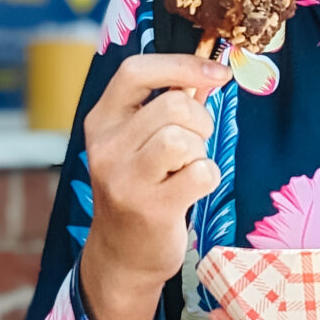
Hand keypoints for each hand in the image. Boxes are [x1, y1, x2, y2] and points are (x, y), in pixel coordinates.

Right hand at [78, 52, 229, 319]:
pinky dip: (208, 176)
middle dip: (199, 120)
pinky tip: (192, 189)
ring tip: (188, 166)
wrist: (122, 255)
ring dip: (200, 149)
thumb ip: (164, 105)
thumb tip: (211, 72)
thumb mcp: (135, 141)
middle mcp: (106, 147)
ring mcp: (124, 180)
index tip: (217, 73)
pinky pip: (201, 172)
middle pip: (173, 104)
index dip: (181, 64)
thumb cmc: (140, 186)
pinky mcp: (151, 208)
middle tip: (195, 143)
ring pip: (183, 137)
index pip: (135, 71)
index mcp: (101, 121)